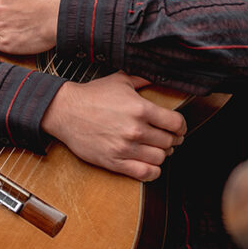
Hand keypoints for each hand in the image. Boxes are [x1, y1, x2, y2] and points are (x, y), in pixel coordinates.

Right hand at [42, 72, 186, 181]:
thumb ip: (143, 79)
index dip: (181, 126)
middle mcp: (135, 130)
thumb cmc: (92, 96)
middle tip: (169, 138)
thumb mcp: (121, 80)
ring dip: (162, 154)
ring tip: (158, 149)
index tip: (179, 127)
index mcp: (140, 109)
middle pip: (169, 141)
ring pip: (160, 158)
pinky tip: (150, 164)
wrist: (66, 111)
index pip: (176, 123)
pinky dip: (153, 171)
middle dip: (173, 140)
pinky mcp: (114, 162)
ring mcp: (125, 148)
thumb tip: (161, 75)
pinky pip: (145, 173)